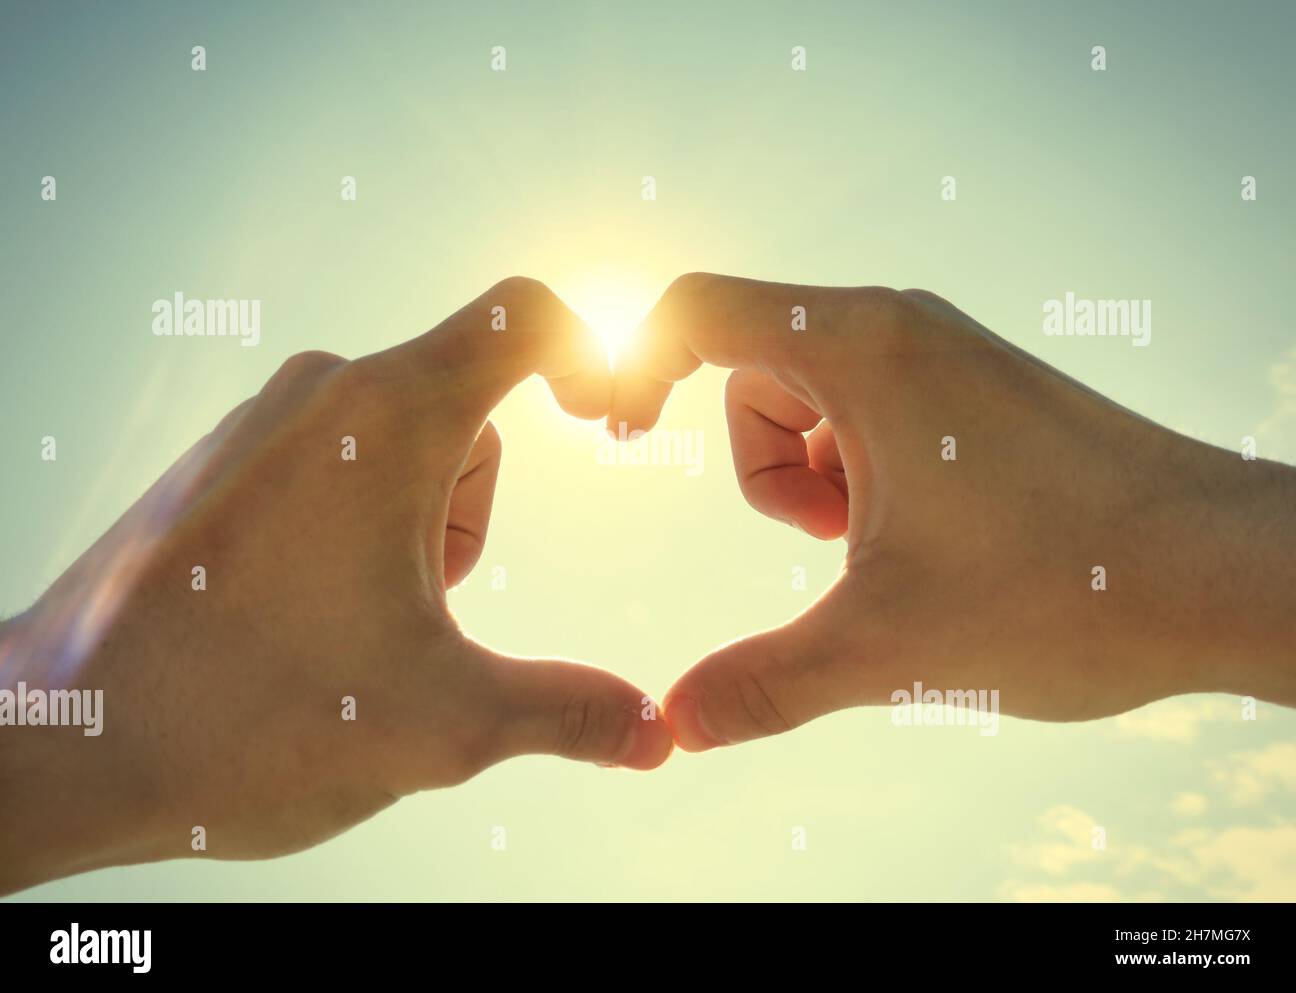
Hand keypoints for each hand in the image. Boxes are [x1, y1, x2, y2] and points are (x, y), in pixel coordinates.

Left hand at [0, 277, 671, 894]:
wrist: (63, 748)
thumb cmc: (248, 718)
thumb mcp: (444, 724)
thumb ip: (570, 713)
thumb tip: (655, 732)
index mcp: (390, 418)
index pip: (526, 317)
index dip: (594, 355)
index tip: (606, 422)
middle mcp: (321, 394)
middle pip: (467, 418)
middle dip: (472, 517)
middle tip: (416, 614)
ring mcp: (259, 426)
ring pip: (399, 452)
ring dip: (413, 535)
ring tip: (351, 627)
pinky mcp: (220, 466)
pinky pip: (330, 470)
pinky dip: (351, 535)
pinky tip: (302, 620)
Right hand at [611, 274, 1295, 750]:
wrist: (1227, 575)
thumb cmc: (1065, 588)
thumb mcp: (887, 646)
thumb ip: (763, 685)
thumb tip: (674, 726)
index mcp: (862, 351)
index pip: (696, 308)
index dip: (631, 365)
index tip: (620, 439)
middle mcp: (902, 329)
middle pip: (750, 374)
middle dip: (765, 473)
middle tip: (842, 540)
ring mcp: (943, 357)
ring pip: (812, 404)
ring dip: (818, 484)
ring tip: (894, 545)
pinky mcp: (973, 393)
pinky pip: (872, 418)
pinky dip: (867, 480)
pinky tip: (931, 538)